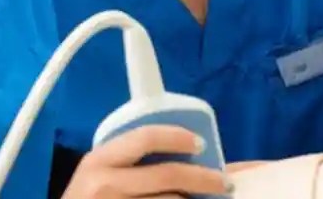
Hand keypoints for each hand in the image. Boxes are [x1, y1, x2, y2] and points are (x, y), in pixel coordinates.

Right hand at [61, 125, 230, 198]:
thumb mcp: (99, 174)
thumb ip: (132, 160)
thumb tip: (191, 149)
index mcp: (99, 160)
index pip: (145, 137)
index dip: (177, 137)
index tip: (201, 143)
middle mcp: (105, 185)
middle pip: (168, 175)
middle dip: (203, 178)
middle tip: (223, 183)